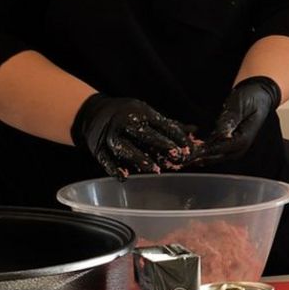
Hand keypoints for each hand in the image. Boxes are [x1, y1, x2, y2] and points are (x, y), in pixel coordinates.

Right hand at [72, 93, 193, 178]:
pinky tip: (125, 177)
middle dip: (160, 144)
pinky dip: (114, 168)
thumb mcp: (147, 114)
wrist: (93, 113)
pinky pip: (105, 159)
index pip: (160, 124)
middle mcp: (124, 123)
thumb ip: (170, 125)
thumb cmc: (127, 114)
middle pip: (143, 133)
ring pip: (124, 147)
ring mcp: (110, 136)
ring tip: (155, 169)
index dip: (175, 136)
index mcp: (140, 113)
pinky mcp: (98, 149)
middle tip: (176, 155)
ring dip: (139, 158)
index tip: (188, 148)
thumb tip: (195, 130)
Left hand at [189, 76, 280, 165]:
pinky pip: (214, 150)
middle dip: (200, 156)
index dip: (208, 150)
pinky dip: (203, 150)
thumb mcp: (240, 104)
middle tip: (184, 155)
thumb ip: (230, 119)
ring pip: (214, 156)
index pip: (224, 148)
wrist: (259, 95)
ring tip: (184, 153)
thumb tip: (221, 134)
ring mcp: (234, 147)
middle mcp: (240, 147)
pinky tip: (191, 148)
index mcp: (245, 138)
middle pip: (217, 156)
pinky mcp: (229, 143)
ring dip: (200, 155)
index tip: (194, 151)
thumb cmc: (250, 98)